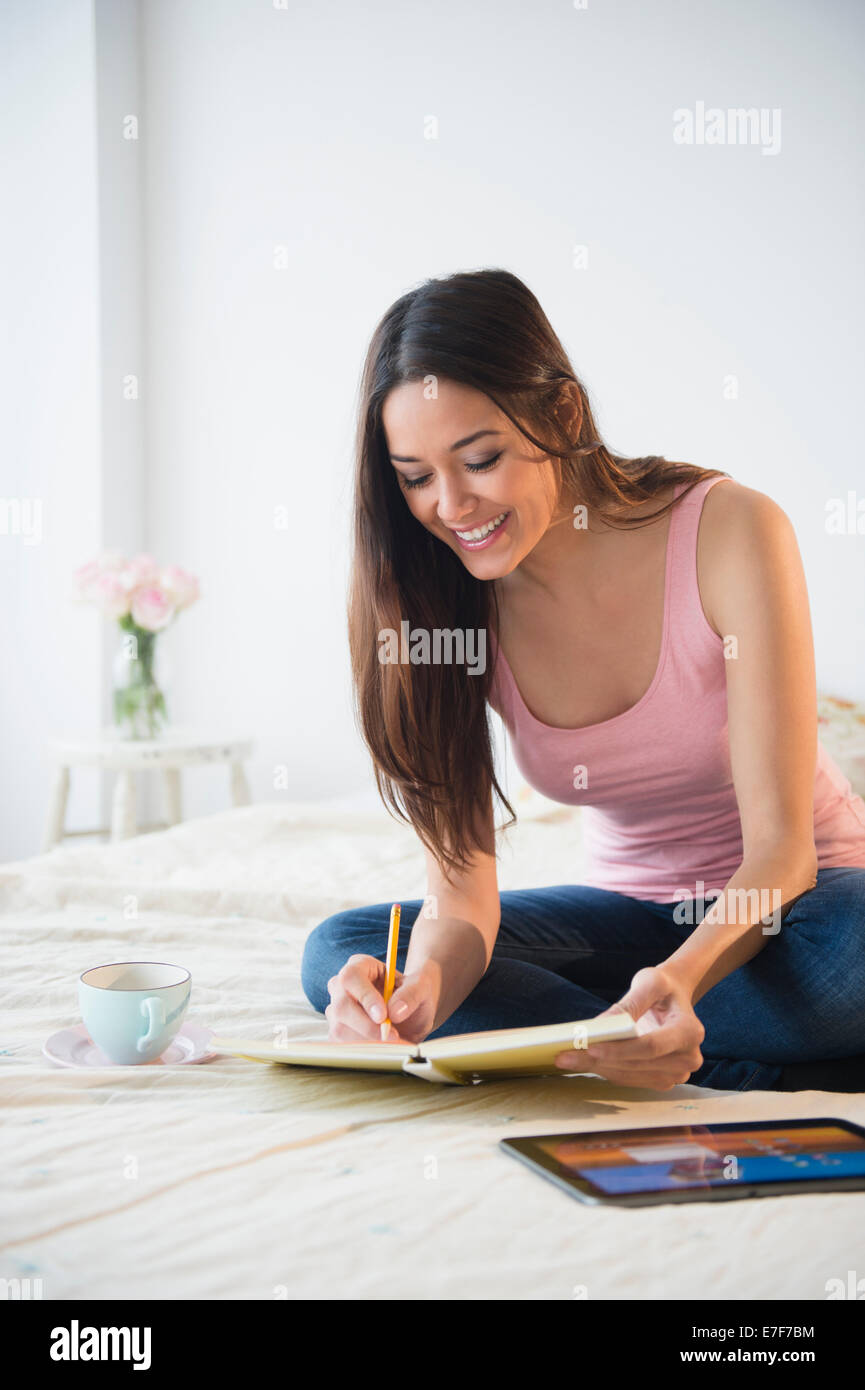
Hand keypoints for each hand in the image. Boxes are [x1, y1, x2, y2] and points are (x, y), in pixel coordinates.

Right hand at [325, 954, 439, 1043]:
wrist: (412, 1011)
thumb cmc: (415, 992)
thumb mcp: (422, 987)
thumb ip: (411, 994)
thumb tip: (394, 1012)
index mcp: (359, 965)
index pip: (351, 978)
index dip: (365, 997)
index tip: (383, 1015)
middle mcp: (342, 986)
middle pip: (341, 1007)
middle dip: (367, 1026)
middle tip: (393, 1036)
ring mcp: (336, 1010)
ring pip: (340, 1029)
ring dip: (368, 1040)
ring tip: (393, 1041)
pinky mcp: (337, 1030)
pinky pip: (342, 1045)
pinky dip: (364, 1050)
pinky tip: (383, 1046)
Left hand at [554, 964, 704, 1090]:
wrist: (673, 998)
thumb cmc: (662, 987)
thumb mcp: (650, 982)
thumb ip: (629, 1003)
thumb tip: (601, 1026)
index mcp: (690, 1032)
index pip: (650, 1047)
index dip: (620, 1050)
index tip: (590, 1046)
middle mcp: (688, 1058)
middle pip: (636, 1064)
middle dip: (599, 1060)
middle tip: (564, 1055)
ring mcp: (677, 1074)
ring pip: (629, 1075)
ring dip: (597, 1068)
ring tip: (567, 1058)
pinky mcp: (662, 1080)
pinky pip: (629, 1079)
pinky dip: (605, 1070)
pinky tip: (583, 1061)